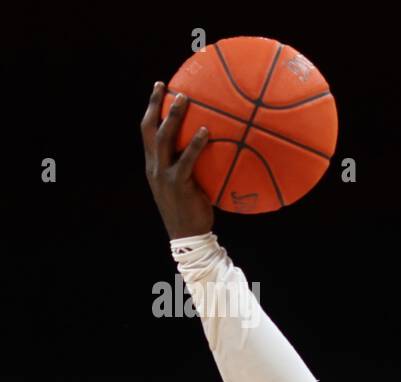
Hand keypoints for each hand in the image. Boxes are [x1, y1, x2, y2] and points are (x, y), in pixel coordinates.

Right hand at [141, 82, 213, 239]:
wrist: (187, 235)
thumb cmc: (192, 209)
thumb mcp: (187, 184)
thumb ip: (191, 166)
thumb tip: (214, 148)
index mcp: (153, 165)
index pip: (147, 131)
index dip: (151, 109)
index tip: (158, 88)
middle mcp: (154, 167)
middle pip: (149, 129)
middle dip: (155, 105)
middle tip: (166, 86)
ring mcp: (163, 175)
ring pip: (164, 139)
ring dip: (174, 117)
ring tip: (185, 99)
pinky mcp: (178, 184)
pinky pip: (186, 159)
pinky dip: (195, 144)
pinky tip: (206, 131)